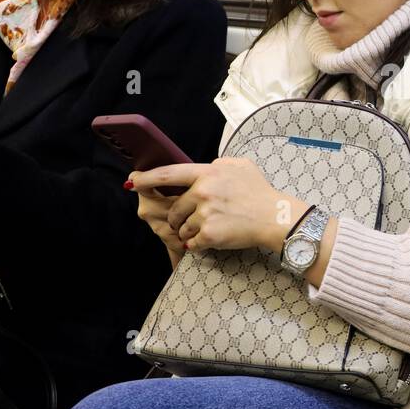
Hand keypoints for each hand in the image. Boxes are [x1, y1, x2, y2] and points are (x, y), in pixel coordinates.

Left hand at [130, 158, 303, 254]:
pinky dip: (199, 244)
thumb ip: (219, 164)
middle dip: (180, 217)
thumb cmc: (260, 193)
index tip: (133, 182)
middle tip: (195, 220)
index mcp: (208, 173)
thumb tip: (206, 166)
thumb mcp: (241, 166)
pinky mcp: (210, 234)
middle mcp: (203, 192)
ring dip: (191, 232)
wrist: (276, 217)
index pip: (169, 174)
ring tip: (213, 228)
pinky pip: (192, 243)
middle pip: (175, 209)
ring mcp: (206, 214)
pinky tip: (214, 239)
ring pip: (182, 228)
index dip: (147, 179)